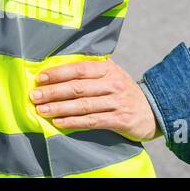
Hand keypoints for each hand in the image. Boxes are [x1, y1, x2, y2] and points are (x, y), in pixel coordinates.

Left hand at [29, 59, 159, 141]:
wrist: (154, 110)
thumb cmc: (123, 90)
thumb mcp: (112, 74)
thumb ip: (91, 70)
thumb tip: (58, 67)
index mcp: (108, 69)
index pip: (80, 69)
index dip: (59, 73)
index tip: (40, 78)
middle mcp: (113, 84)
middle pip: (78, 88)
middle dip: (54, 92)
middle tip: (35, 96)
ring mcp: (117, 103)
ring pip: (83, 105)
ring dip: (60, 108)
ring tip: (41, 110)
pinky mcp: (120, 120)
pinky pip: (92, 121)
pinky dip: (73, 122)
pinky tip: (59, 123)